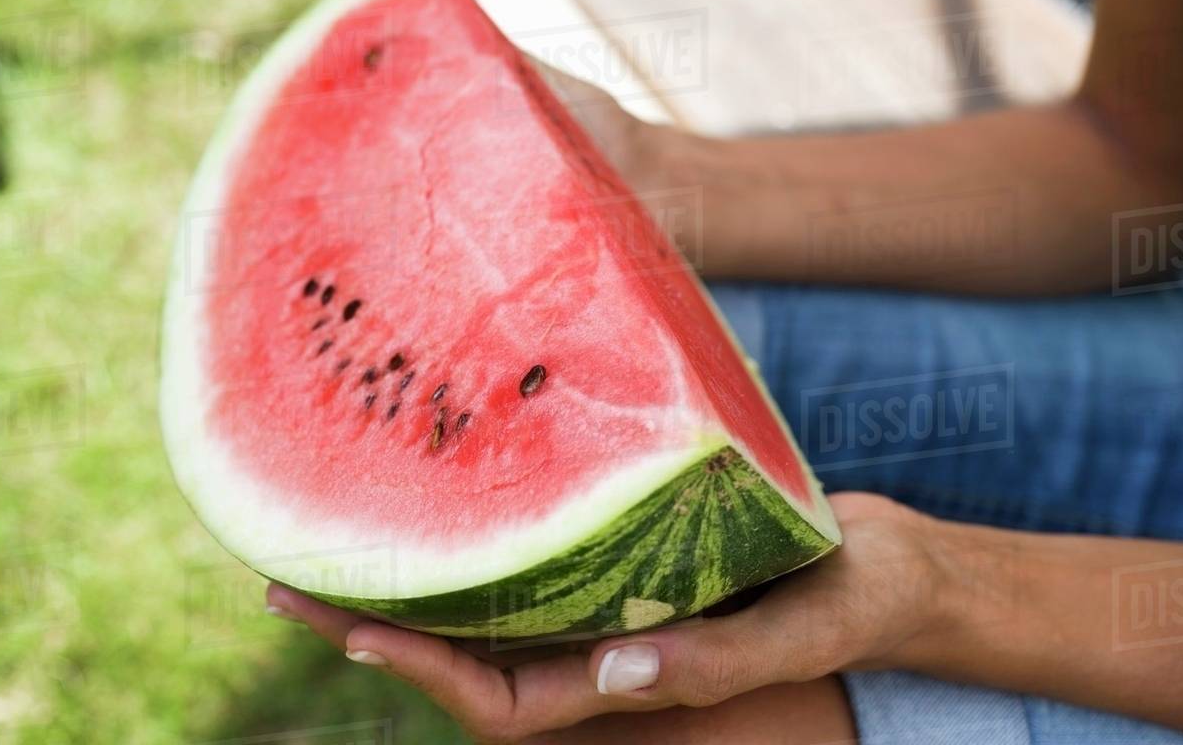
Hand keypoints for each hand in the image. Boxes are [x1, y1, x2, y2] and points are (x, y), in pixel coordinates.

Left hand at [267, 492, 940, 741]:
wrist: (889, 568)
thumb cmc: (856, 603)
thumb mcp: (798, 633)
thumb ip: (714, 665)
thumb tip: (617, 674)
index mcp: (624, 684)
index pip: (496, 699)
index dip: (418, 671)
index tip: (345, 627)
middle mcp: (598, 647)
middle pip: (466, 649)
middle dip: (379, 616)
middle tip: (293, 564)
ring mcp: (608, 603)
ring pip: (492, 600)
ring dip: (419, 570)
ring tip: (346, 520)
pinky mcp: (627, 559)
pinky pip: (539, 552)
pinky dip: (489, 530)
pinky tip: (459, 484)